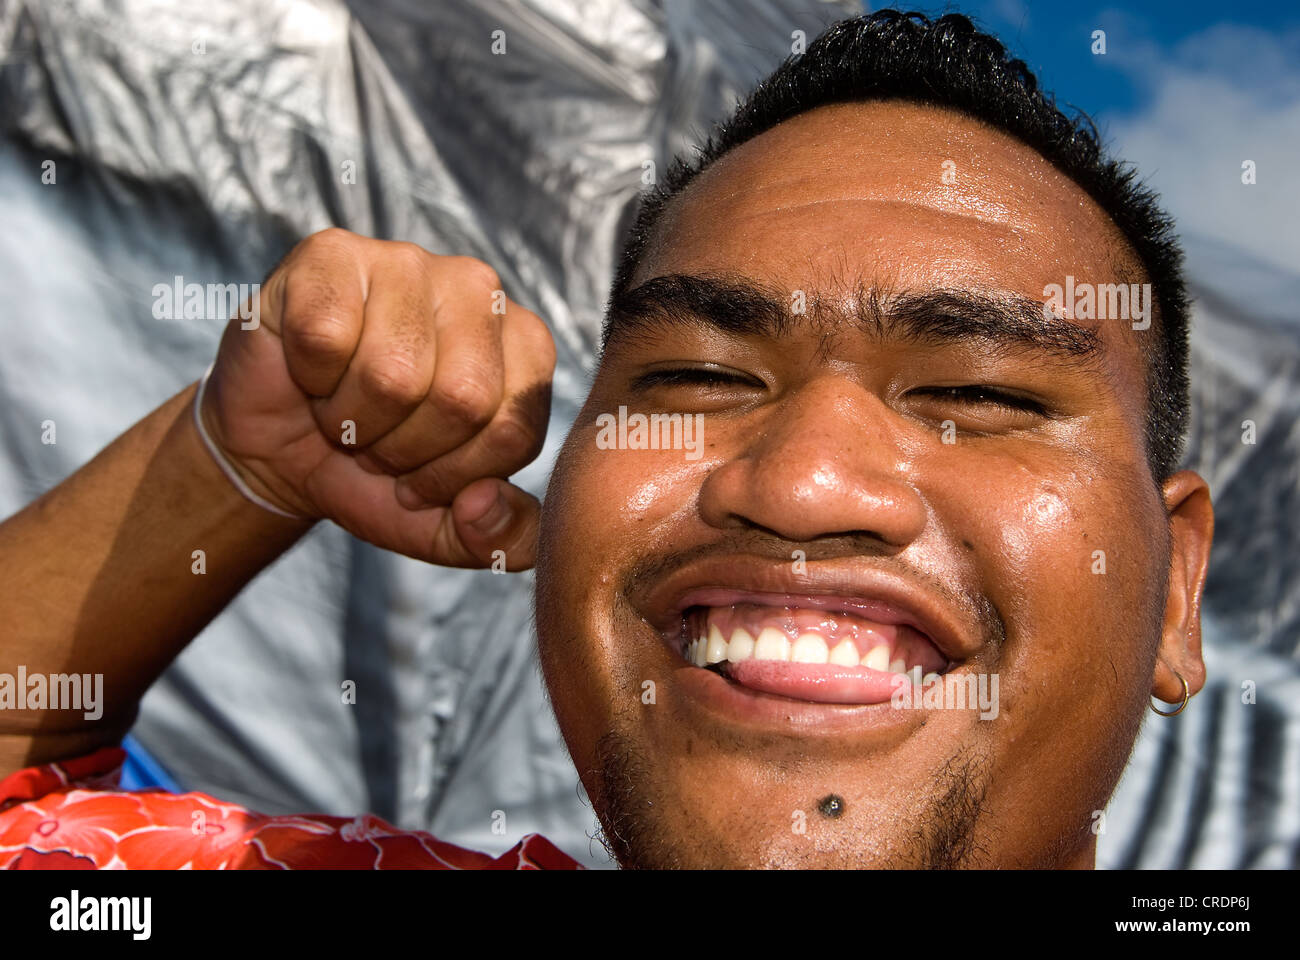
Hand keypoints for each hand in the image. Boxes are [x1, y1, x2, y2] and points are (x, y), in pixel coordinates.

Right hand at [197, 228, 554, 568]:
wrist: (279, 450)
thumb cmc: (373, 471)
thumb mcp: (447, 524)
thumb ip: (502, 540)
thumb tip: (486, 503)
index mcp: (526, 348)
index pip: (513, 430)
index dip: (453, 476)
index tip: (418, 475)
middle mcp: (480, 291)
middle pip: (462, 398)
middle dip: (403, 449)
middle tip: (375, 440)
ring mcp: (408, 262)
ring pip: (393, 372)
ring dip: (351, 418)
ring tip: (344, 407)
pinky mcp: (333, 253)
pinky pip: (328, 337)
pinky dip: (309, 377)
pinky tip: (311, 369)